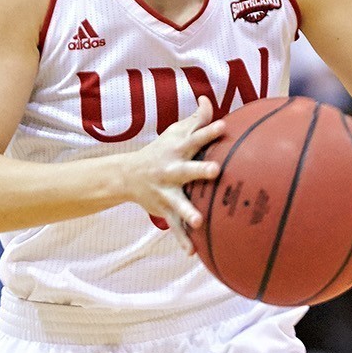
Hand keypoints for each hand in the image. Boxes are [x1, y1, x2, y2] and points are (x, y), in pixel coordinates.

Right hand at [120, 96, 223, 234]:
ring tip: (200, 222)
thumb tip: (207, 99)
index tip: (223, 127)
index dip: (209, 132)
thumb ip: (195, 119)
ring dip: (189, 212)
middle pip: (187, 170)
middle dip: (201, 171)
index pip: (195, 138)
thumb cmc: (160, 151)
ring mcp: (167, 193)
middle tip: (216, 171)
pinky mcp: (165, 210)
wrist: (127, 176)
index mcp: (178, 151)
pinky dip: (183, 240)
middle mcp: (172, 171)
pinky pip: (175, 227)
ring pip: (179, 204)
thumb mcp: (174, 133)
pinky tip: (192, 253)